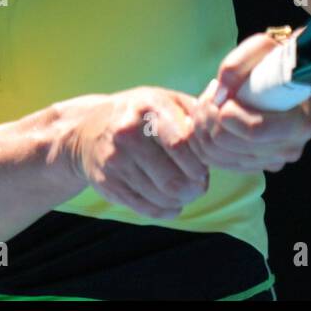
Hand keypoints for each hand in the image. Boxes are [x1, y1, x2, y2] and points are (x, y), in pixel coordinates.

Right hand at [63, 87, 210, 219]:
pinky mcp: (107, 184)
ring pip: (162, 197)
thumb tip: (223, 131)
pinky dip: (166, 210)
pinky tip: (170, 202)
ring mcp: (115, 160)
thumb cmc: (140, 114)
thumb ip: (195, 113)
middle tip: (199, 186)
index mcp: (148, 107)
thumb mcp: (165, 100)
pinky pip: (146, 209)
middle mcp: (127, 133)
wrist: (87, 129)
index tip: (205, 167)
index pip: (181, 144)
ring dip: (182, 201)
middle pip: (173, 178)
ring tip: (186, 192)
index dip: (199, 162)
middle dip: (195, 188)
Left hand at [189, 32, 310, 172]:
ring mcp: (272, 161)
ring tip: (208, 103)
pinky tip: (208, 118)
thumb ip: (237, 65)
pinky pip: (216, 162)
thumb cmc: (278, 62)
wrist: (294, 80)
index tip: (221, 94)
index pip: (253, 130)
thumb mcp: (262, 49)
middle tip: (209, 95)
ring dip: (201, 127)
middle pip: (227, 144)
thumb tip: (219, 93)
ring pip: (216, 155)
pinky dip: (203, 140)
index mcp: (298, 123)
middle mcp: (289, 149)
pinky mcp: (256, 165)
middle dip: (207, 117)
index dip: (226, 114)